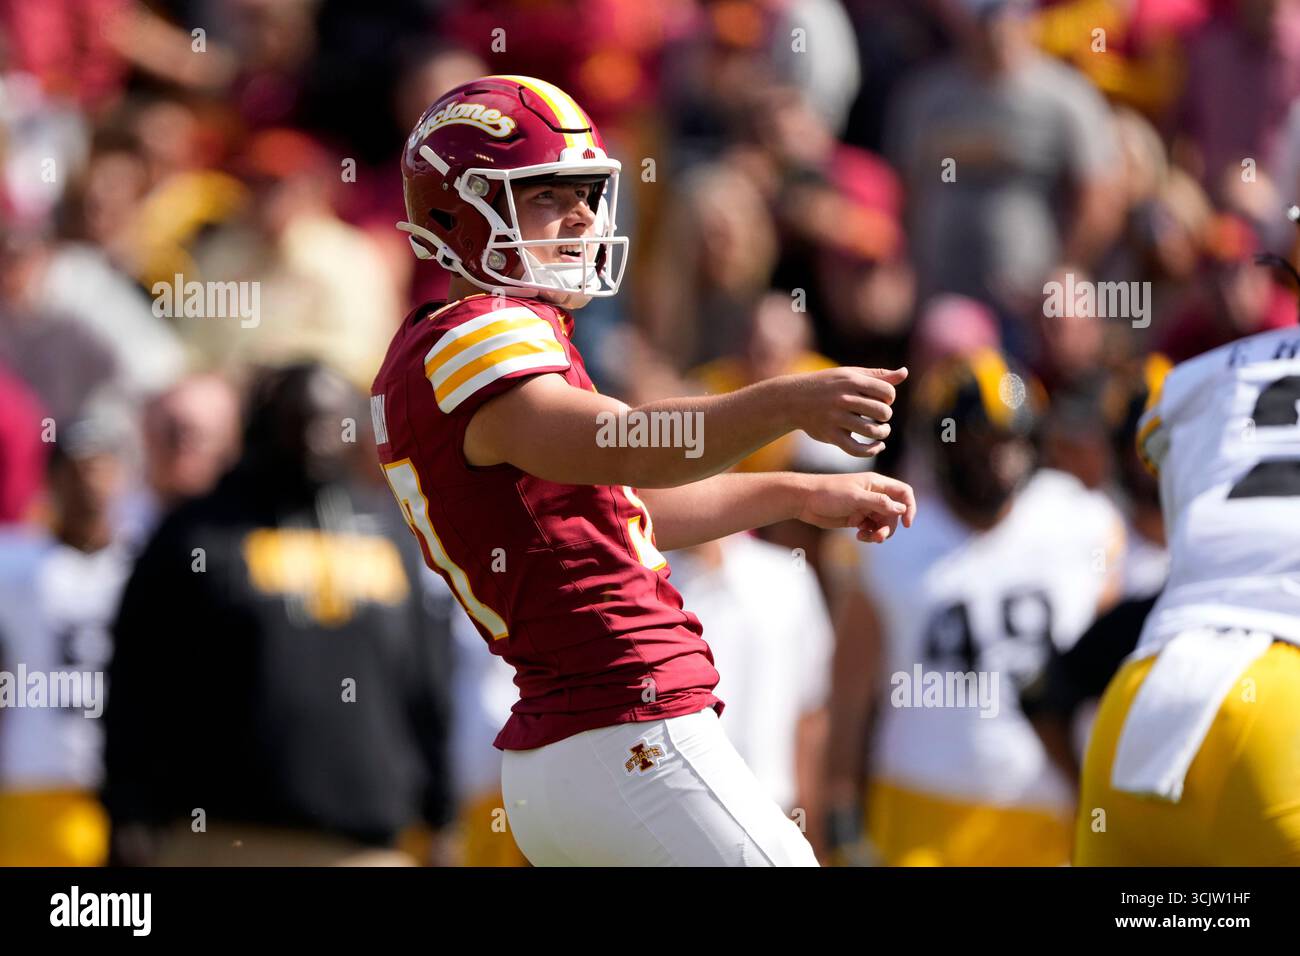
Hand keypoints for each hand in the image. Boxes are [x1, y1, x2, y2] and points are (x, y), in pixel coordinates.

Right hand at [785, 366, 907, 457]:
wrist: (792, 399)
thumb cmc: (827, 385)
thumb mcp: (850, 374)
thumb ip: (878, 375)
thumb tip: (904, 373)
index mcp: (851, 381)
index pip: (887, 391)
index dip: (890, 398)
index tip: (882, 401)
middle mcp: (844, 398)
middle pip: (882, 412)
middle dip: (885, 416)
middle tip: (880, 417)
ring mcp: (836, 418)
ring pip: (871, 431)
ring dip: (882, 434)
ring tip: (881, 431)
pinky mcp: (830, 435)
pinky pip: (856, 449)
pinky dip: (871, 450)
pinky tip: (877, 446)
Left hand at [795, 472, 916, 542]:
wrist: (804, 500)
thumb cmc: (828, 493)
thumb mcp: (855, 498)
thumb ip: (879, 503)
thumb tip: (901, 509)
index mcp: (876, 483)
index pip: (903, 493)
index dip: (910, 507)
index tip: (906, 524)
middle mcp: (873, 494)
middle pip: (894, 513)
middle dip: (889, 526)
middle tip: (878, 536)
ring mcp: (865, 507)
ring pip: (883, 523)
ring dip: (879, 533)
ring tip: (867, 538)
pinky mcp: (856, 518)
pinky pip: (871, 529)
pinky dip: (869, 535)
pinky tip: (859, 536)